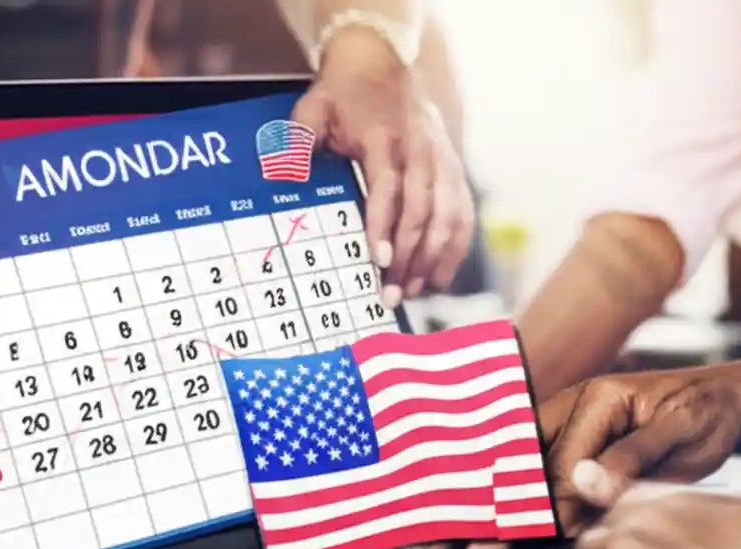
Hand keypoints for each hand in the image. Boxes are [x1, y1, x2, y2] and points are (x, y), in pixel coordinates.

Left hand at [292, 27, 473, 304]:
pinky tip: (440, 276)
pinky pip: (462, 212)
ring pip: (449, 215)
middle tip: (391, 293)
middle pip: (422, 210)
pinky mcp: (453, 169)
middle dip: (408, 256)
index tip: (378, 261)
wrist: (380, 62)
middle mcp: (421, 150)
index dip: (385, 225)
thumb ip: (297, 140)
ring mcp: (442, 160)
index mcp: (385, 138)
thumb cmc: (342, 94)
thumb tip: (278, 170)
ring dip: (434, 257)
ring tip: (415, 291)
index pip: (389, 187)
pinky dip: (455, 246)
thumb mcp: (312, 108)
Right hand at [396, 369, 740, 548]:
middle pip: (521, 465)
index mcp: (595, 397)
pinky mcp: (569, 447)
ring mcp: (564, 428)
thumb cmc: (710, 410)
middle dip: (490, 511)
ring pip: (516, 473)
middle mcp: (569, 409)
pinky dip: (508, 506)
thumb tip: (588, 484)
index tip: (562, 536)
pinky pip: (531, 477)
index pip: (561, 462)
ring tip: (458, 548)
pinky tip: (484, 531)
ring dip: (487, 512)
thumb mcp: (683, 430)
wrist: (727, 401)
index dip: (560, 504)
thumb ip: (634, 456)